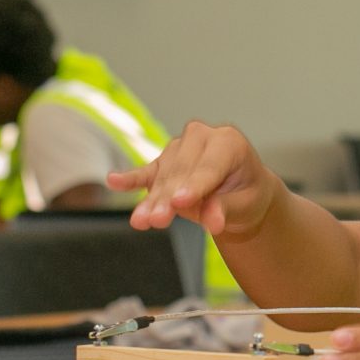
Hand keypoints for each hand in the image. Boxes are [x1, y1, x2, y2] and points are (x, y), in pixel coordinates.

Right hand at [110, 121, 283, 240]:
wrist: (240, 191)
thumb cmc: (246, 195)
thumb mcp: (245, 205)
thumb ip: (225, 210)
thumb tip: (212, 221)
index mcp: (229, 142)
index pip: (208, 167)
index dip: (194, 186)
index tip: (180, 202)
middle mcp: (202, 137)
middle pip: (180, 172)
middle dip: (168, 199)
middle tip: (158, 221)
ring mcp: (180, 146)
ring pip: (162, 177)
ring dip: (151, 201)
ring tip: (141, 222)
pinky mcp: (164, 161)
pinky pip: (146, 172)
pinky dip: (130, 179)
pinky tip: (113, 181)